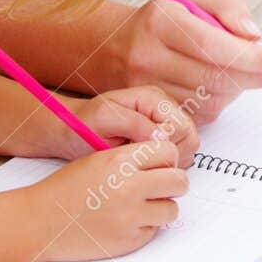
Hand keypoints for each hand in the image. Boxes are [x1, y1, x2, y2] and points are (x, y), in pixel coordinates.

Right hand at [25, 138, 187, 261]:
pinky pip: (154, 231)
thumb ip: (133, 159)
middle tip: (160, 186)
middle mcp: (129, 187)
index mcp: (121, 161)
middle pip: (179, 181)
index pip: (168, 152)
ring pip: (172, 209)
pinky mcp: (128, 241)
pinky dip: (145, 227)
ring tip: (142, 206)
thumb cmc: (67, 188)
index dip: (166, 159)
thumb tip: (166, 162)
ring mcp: (130, 217)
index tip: (160, 165)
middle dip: (172, 183)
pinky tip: (125, 222)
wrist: (41, 221)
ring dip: (162, 208)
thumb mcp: (99, 159)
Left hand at [57, 87, 199, 166]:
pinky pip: (176, 155)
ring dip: (167, 160)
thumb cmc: (84, 123)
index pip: (182, 126)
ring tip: (139, 159)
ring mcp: (164, 123)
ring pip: (187, 148)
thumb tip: (161, 138)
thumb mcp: (104, 119)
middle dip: (170, 154)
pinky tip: (142, 162)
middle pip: (190, 137)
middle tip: (141, 159)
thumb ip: (134, 124)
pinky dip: (163, 163)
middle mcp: (164, 108)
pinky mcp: (161, 138)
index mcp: (153, 98)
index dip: (168, 145)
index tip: (142, 152)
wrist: (71, 130)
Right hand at [104, 0, 261, 121]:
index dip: (250, 57)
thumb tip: (254, 36)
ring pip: (211, 100)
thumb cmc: (163, 22)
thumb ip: (229, 9)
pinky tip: (214, 84)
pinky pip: (201, 115)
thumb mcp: (194, 0)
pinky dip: (218, 101)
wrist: (114, 48)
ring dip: (236, 88)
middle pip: (215, 77)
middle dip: (253, 76)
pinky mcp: (153, 112)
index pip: (212, 44)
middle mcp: (149, 56)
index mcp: (161, 21)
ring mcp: (148, 87)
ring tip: (233, 69)